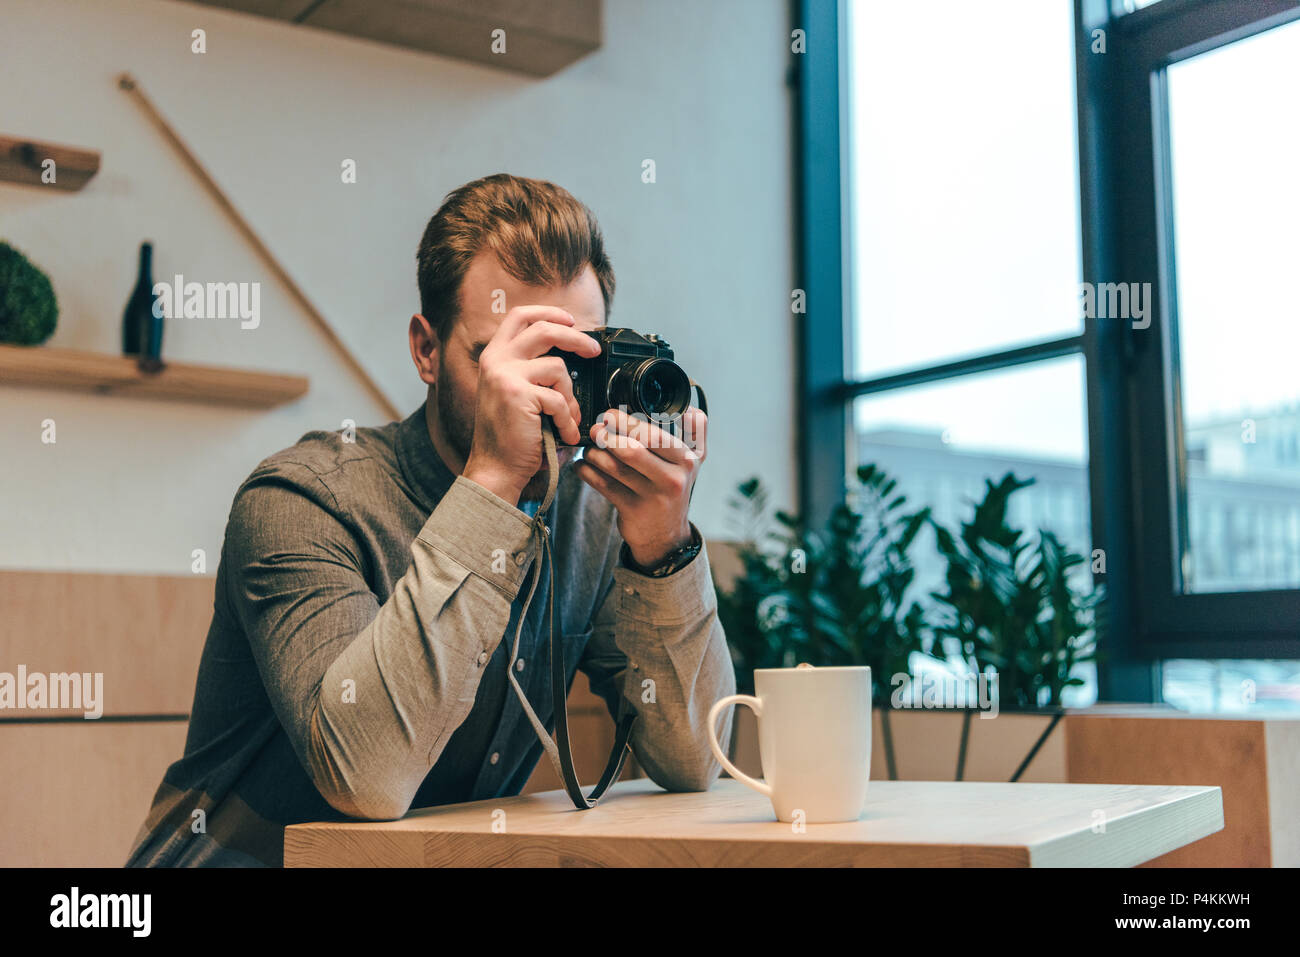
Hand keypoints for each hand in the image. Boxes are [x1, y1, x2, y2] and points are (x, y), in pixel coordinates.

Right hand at [462, 306, 600, 504]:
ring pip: (558, 368)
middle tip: (593, 351)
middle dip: (575, 338)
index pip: (520, 316)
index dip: (548, 312)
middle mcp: (495, 360)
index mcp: (493, 356)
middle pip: (544, 329)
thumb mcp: (512, 392)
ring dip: (570, 396)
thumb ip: (529, 369)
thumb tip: (567, 353)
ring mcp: (505, 375)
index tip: (570, 320)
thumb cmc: (509, 436)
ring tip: (568, 418)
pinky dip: (567, 420)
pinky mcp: (519, 395)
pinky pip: (559, 399)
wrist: (495, 468)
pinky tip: (564, 434)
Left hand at [576, 407, 707, 567]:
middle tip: (596, 428)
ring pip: (614, 467)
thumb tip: (687, 405)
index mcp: (687, 460)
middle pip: (632, 450)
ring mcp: (652, 497)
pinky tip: (583, 465)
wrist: (666, 534)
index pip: (655, 436)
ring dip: (594, 453)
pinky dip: (587, 471)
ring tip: (589, 448)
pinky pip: (603, 485)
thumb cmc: (674, 485)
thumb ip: (696, 430)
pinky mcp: (632, 511)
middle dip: (607, 435)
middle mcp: (672, 479)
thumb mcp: (695, 459)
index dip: (628, 422)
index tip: (611, 414)